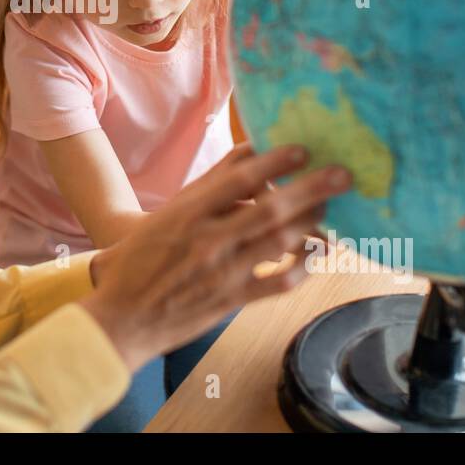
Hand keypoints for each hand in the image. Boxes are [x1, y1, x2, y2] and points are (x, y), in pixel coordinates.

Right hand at [80, 143, 347, 372]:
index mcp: (188, 212)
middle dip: (310, 190)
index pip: (238, 180)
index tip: (303, 149)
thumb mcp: (169, 212)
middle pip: (269, 210)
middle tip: (342, 175)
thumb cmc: (143, 258)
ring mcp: (221, 272)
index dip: (274, 163)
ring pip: (278, 243)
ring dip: (310, 224)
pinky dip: (300, 268)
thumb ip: (209, 183)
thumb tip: (250, 151)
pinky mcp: (231, 301)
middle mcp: (207, 239)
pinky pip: (276, 283)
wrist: (122, 315)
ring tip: (328, 209)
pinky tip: (313, 255)